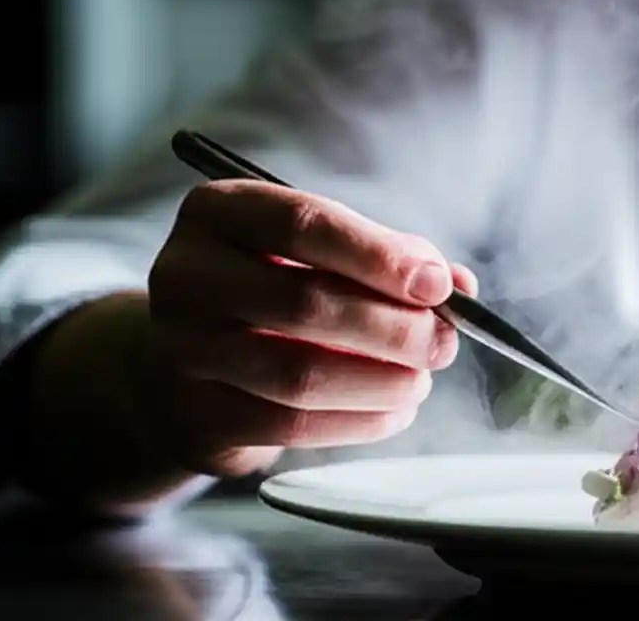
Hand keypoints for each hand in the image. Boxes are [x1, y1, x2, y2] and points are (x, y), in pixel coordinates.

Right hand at [144, 179, 477, 477]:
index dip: (379, 256)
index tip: (437, 285)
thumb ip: (390, 258)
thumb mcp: (322, 253)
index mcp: (219, 212)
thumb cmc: (274, 291)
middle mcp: (186, 276)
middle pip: (303, 302)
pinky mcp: (196, 418)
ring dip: (382, 381)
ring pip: (300, 374)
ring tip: (420, 380)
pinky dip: (360, 422)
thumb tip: (457, 286)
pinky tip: (394, 410)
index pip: (303, 223)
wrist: (189, 365)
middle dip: (393, 328)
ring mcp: (181, 351)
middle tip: (442, 342)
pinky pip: (292, 426)